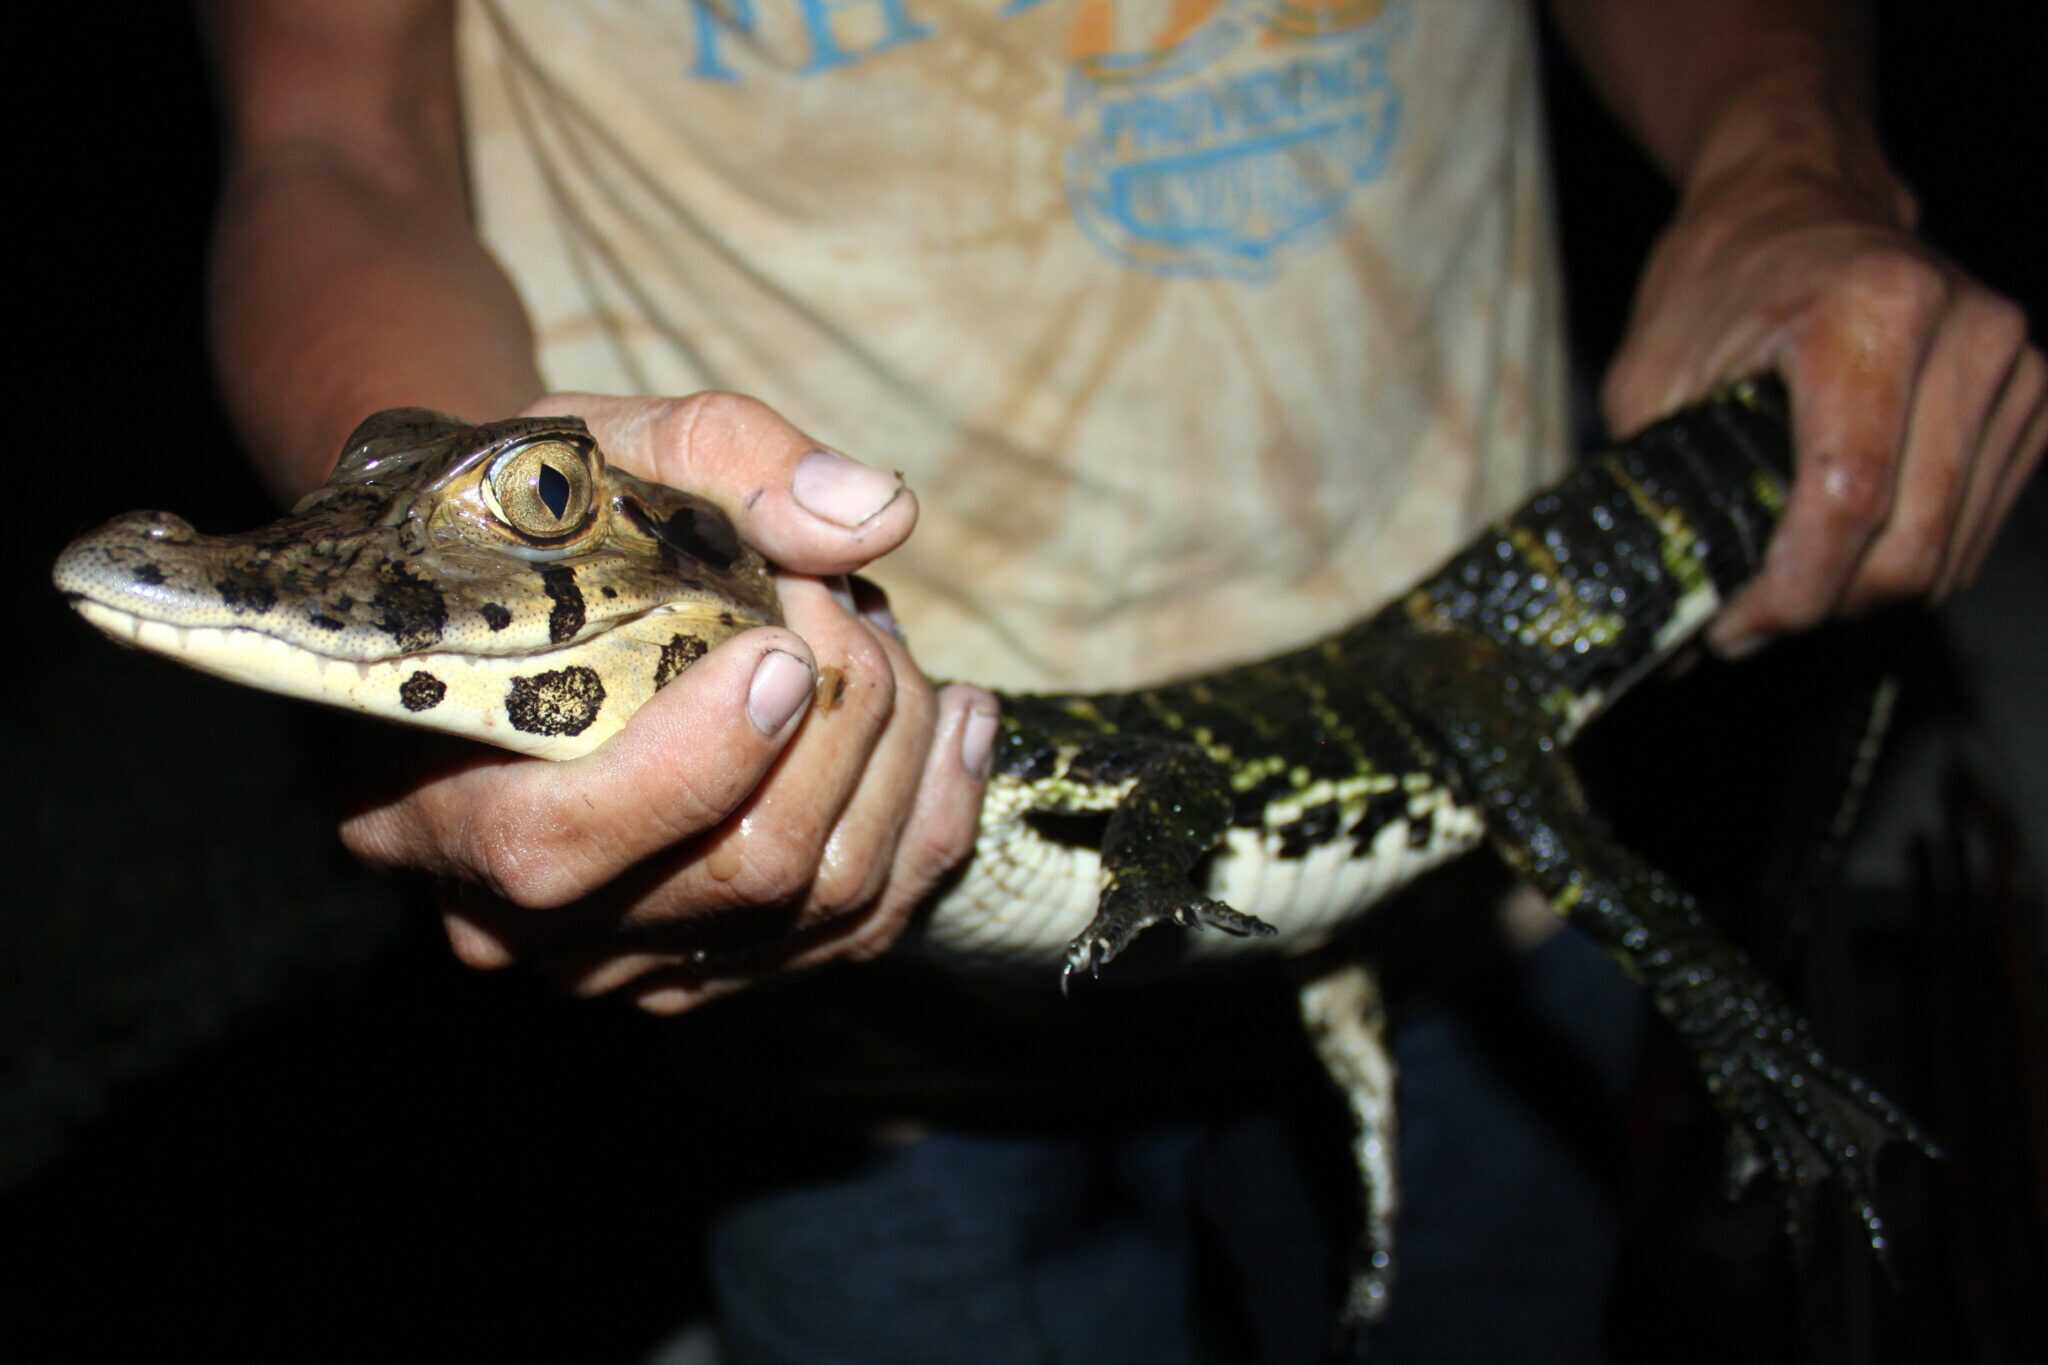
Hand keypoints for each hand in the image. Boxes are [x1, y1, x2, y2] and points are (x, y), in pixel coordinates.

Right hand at [339, 392, 999, 1012]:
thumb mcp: (588, 445)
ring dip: (900, 763)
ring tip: (899, 644)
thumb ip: (721, 457)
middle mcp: (511, 919)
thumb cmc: (532, 522)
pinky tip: (960, 719)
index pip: (560, 842)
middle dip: (839, 728)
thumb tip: (873, 517)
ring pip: (823, 910)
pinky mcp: (717, 967)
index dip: (697, 758)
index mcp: (419, 802)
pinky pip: (864, 930)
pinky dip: (935, 821)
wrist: (512, 601)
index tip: (780, 643)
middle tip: (853, 607)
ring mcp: (624, 961)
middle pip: (735, 876)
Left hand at [1603, 136, 2045, 656]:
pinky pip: (1972, 528)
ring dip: (1860, 595)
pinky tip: (1840, 547)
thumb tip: (1668, 607)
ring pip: (1947, 551)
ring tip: (1781, 582)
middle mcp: (1965, 332)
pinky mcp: (2032, 398)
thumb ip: (1664, 484)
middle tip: (1744, 625)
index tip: (1731, 628)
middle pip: (1910, 543)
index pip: (1849, 498)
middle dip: (1821, 607)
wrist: (1795, 197)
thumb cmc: (1720, 278)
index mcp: (1870, 314)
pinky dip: (1905, 560)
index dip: (1790, 590)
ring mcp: (2013, 364)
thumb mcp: (1654, 373)